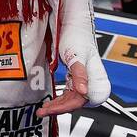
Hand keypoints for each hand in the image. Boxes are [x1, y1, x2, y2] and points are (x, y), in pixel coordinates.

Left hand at [39, 0, 111, 116]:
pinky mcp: (81, 79)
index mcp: (97, 80)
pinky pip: (72, 94)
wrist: (75, 25)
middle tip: (40, 112)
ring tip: (42, 109)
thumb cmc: (76, 37)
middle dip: (58, 108)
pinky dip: (61, 99)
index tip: (48, 110)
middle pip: (75, 102)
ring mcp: (88, 82)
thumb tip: (84, 94)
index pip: (79, 101)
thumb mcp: (75, 55)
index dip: (64, 108)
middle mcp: (95, 84)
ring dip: (58, 105)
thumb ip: (80, 73)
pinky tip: (50, 102)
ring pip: (73, 100)